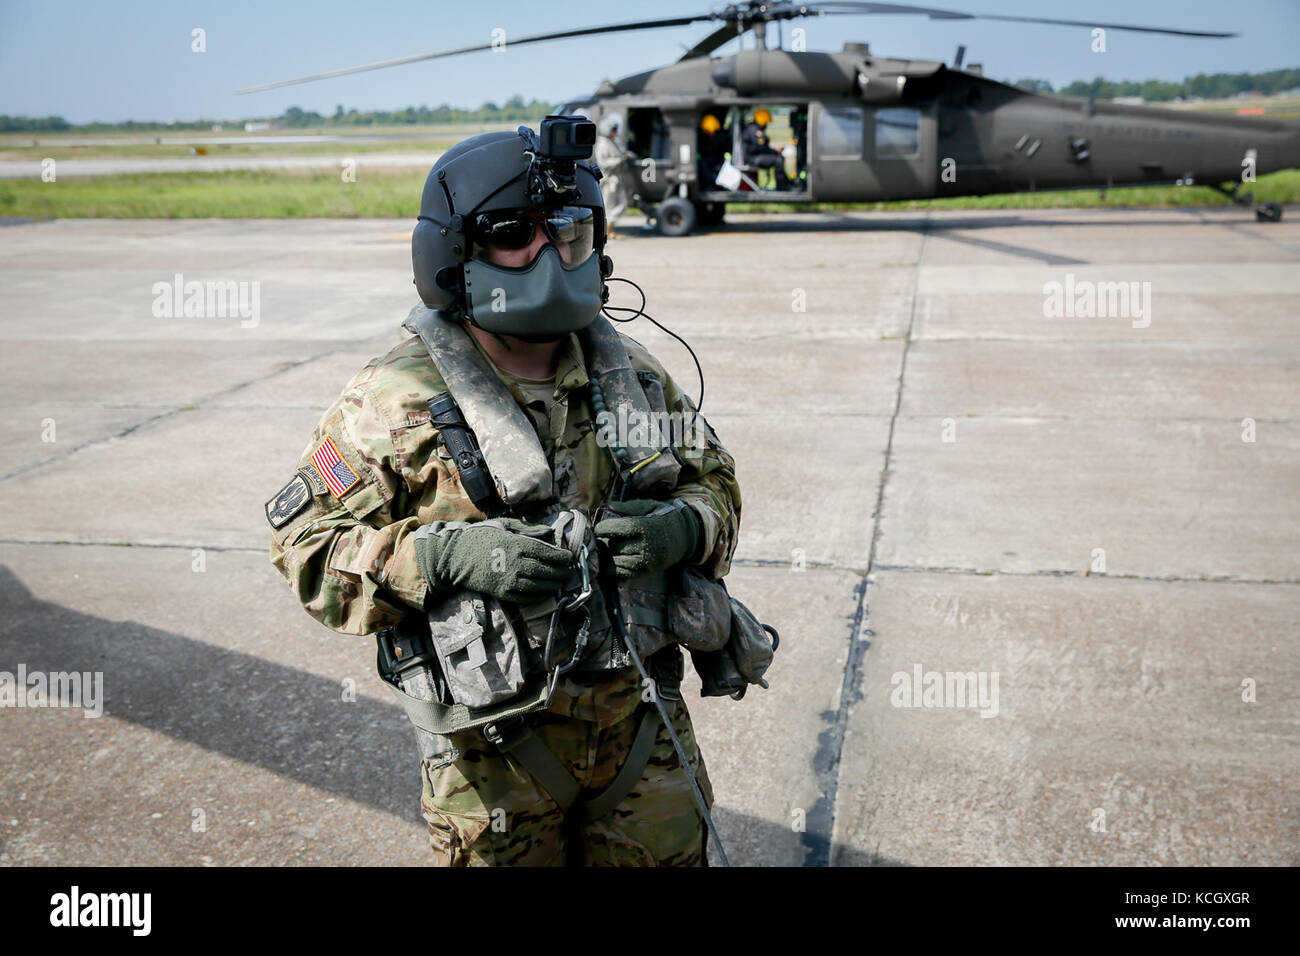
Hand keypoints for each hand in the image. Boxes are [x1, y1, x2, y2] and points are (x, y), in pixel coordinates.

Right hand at [414, 522, 572, 603]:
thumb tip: (547, 531)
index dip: (560, 557)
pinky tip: (545, 593)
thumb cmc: (480, 537)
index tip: (569, 558)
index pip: (546, 552)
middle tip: (568, 572)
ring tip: (560, 583)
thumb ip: (526, 529)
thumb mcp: (503, 525)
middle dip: (560, 572)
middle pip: (545, 570)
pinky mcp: (501, 592)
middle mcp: (515, 563)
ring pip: (537, 586)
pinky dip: (538, 597)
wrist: (455, 556)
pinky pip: (524, 598)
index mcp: (516, 544)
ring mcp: (508, 580)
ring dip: (552, 586)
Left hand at [595, 499, 700, 578]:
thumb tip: (606, 506)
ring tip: (605, 549)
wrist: (685, 535)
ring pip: (617, 562)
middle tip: (599, 539)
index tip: (598, 528)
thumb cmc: (663, 517)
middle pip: (615, 547)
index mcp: (646, 527)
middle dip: (604, 543)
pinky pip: (624, 574)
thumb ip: (627, 507)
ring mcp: (648, 561)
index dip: (603, 528)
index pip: (617, 529)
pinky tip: (612, 560)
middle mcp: (647, 546)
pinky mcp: (648, 572)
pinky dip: (615, 568)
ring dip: (608, 556)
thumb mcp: (648, 505)